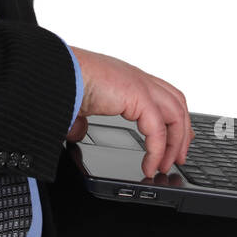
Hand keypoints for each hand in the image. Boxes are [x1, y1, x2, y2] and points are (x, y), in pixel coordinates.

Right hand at [67, 46, 190, 178]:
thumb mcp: (76, 106)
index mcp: (126, 79)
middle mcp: (137, 78)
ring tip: (165, 165)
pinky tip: (149, 166)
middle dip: (182, 132)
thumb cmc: (62, 80)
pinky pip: (158, 129)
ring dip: (175, 144)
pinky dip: (158, 150)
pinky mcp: (137, 95)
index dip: (174, 118)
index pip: (163, 95)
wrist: (54, 71)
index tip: (174, 140)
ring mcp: (140, 84)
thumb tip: (78, 133)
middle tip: (178, 156)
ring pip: (176, 114)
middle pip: (176, 103)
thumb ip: (81, 120)